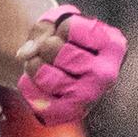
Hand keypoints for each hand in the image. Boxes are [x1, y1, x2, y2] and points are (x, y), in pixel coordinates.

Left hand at [17, 9, 125, 124]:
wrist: (63, 67)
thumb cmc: (64, 39)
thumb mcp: (56, 22)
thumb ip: (41, 31)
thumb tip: (24, 54)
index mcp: (113, 45)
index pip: (69, 27)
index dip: (58, 26)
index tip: (65, 32)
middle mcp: (107, 74)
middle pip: (57, 51)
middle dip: (44, 47)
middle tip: (48, 50)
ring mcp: (90, 97)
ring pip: (47, 78)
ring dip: (32, 66)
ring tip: (37, 63)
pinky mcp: (71, 113)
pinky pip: (38, 100)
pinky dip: (27, 87)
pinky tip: (32, 80)